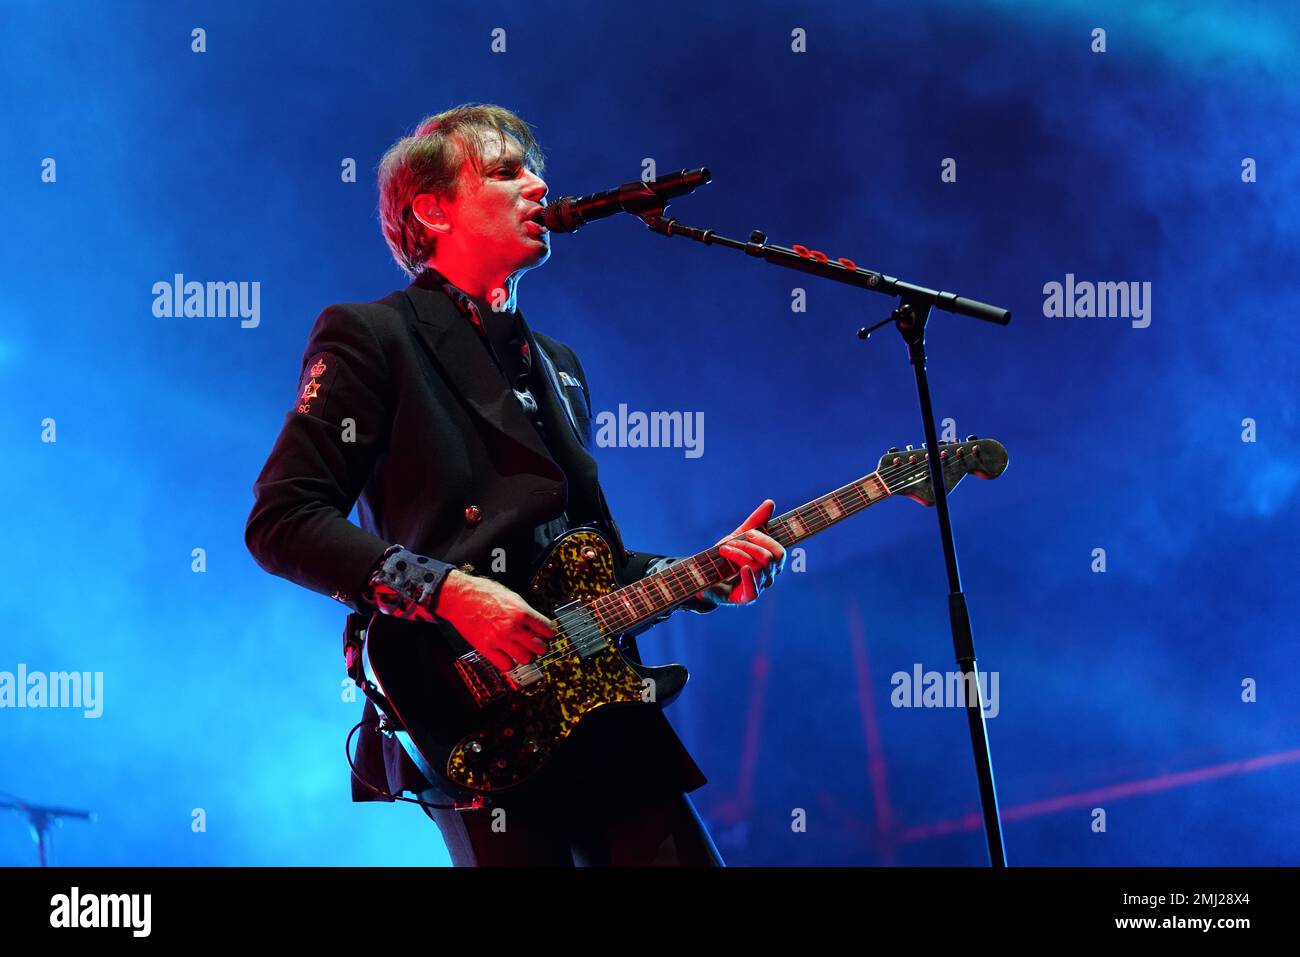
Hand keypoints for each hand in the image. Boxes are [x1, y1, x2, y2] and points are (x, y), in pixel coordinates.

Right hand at [434, 570, 555, 674]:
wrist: (460, 597)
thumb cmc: (484, 593)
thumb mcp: (512, 596)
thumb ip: (526, 612)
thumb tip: (538, 625)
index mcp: (522, 611)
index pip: (548, 629)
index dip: (549, 633)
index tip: (546, 634)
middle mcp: (513, 627)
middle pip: (540, 647)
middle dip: (541, 646)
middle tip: (537, 644)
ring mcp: (500, 639)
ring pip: (526, 659)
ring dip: (527, 656)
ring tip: (523, 651)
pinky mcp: (486, 648)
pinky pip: (506, 665)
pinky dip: (510, 663)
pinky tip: (507, 655)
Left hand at [695, 499, 785, 606]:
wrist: (704, 578)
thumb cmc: (726, 558)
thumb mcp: (739, 537)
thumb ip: (756, 522)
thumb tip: (770, 502)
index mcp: (770, 562)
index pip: (779, 551)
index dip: (766, 540)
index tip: (749, 532)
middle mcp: (768, 576)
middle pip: (770, 558)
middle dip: (750, 545)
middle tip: (732, 541)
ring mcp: (759, 587)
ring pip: (759, 567)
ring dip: (739, 554)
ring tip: (723, 549)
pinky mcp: (746, 598)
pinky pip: (754, 589)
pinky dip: (749, 576)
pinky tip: (742, 568)